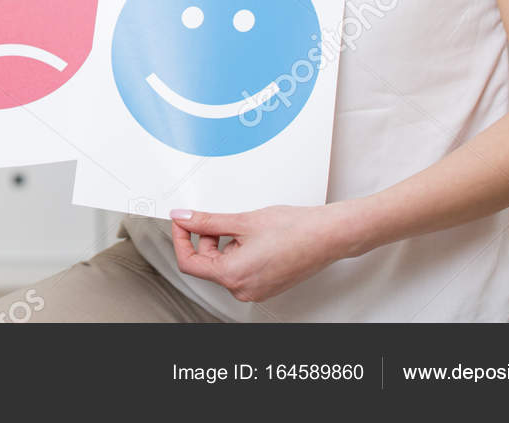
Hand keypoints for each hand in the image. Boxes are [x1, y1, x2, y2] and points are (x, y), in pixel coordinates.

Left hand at [169, 204, 353, 302]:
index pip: (189, 262)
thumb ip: (206, 221)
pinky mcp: (266, 285)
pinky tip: (254, 237)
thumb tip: (183, 218)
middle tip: (218, 219)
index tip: (181, 221)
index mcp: (233, 276)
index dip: (180, 238)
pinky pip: (240, 270)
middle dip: (207, 239)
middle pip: (207, 263)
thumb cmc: (295, 229)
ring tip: (244, 226)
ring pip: (224, 265)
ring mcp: (255, 290)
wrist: (328, 235)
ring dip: (224, 244)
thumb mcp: (241, 220)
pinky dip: (238, 252)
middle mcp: (243, 290)